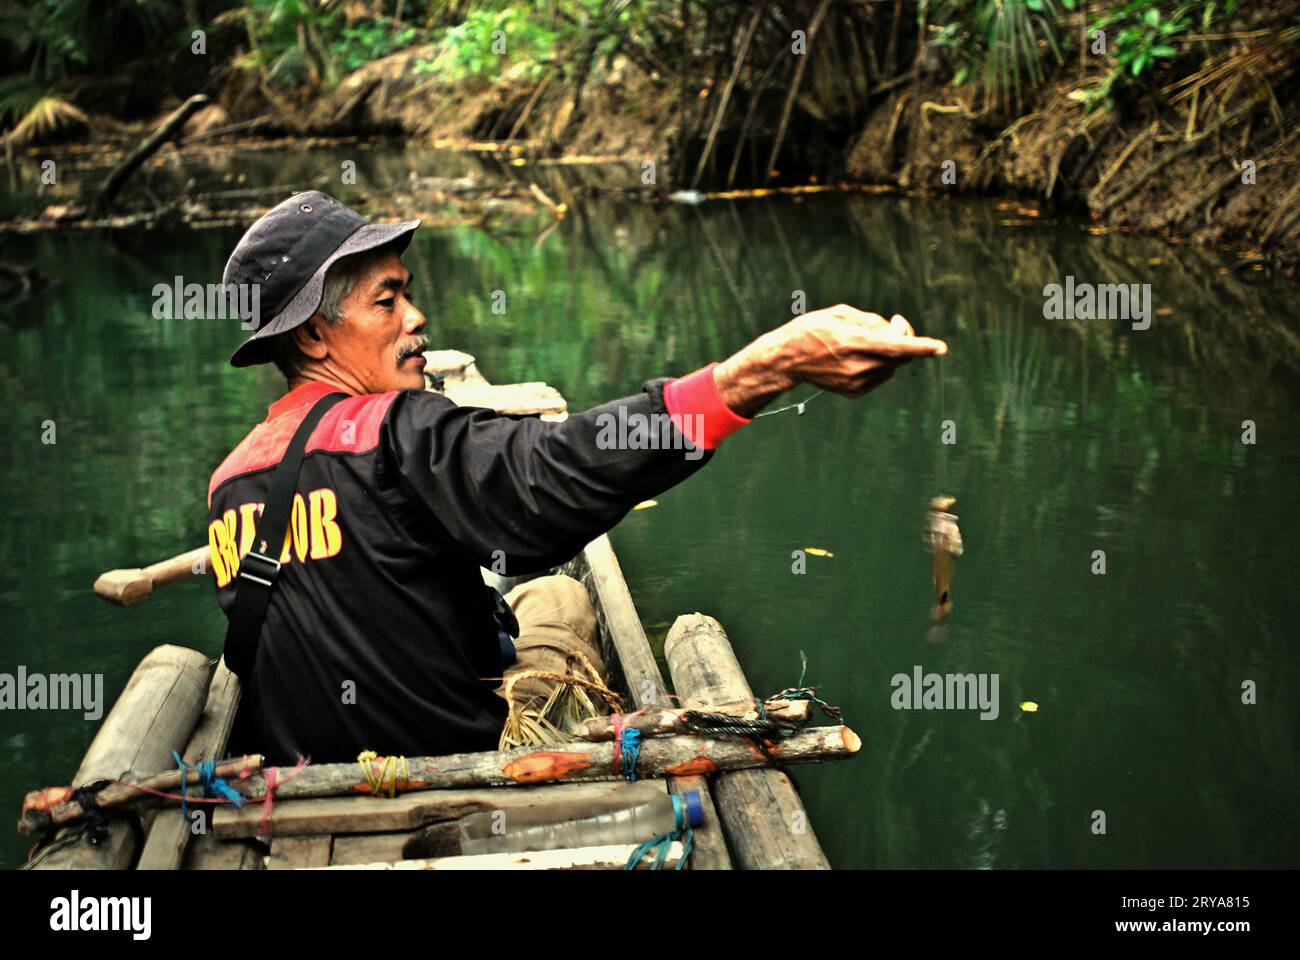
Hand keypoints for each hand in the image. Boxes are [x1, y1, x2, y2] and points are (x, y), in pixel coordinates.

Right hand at [713, 304, 947, 416]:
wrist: (787, 359)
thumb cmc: (813, 329)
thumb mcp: (842, 313)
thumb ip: (873, 321)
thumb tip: (896, 331)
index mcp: (855, 342)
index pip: (897, 346)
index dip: (922, 346)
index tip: (941, 348)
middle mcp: (858, 365)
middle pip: (900, 355)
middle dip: (905, 340)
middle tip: (895, 324)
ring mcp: (856, 382)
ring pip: (891, 366)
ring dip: (889, 352)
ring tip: (864, 342)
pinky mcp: (854, 392)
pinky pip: (880, 376)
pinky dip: (878, 365)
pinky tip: (856, 357)